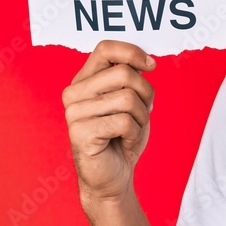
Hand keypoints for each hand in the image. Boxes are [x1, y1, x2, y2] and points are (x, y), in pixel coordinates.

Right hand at [62, 40, 155, 202]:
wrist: (113, 177)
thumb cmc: (123, 137)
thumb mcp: (133, 101)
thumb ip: (132, 79)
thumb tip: (146, 62)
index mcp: (85, 80)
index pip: (105, 48)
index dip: (133, 52)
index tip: (151, 66)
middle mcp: (74, 93)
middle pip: (124, 73)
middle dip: (146, 93)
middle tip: (142, 112)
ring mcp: (74, 112)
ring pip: (128, 99)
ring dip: (141, 117)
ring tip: (130, 131)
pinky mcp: (80, 132)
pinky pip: (124, 122)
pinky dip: (134, 134)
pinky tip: (124, 142)